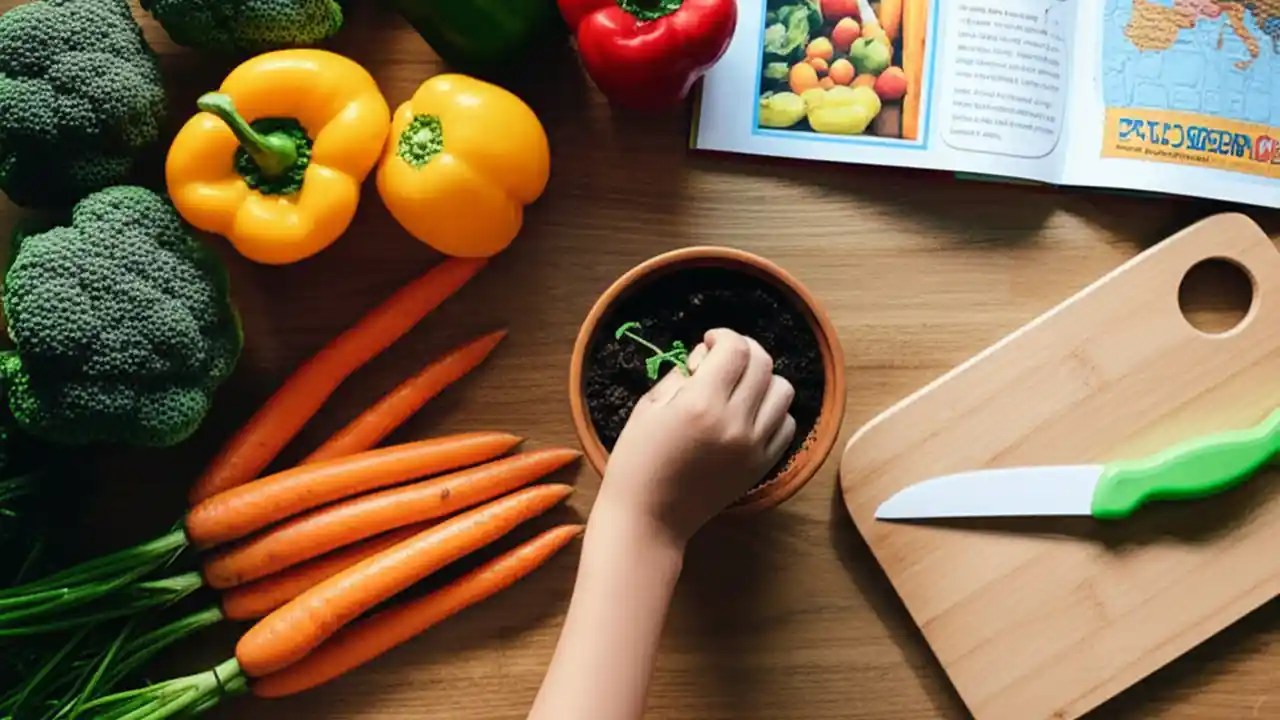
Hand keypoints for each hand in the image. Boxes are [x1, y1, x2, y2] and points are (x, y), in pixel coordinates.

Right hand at [597, 328, 795, 547]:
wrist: (649, 518)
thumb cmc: (637, 460)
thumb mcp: (648, 407)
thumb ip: (681, 374)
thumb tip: (707, 356)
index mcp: (700, 404)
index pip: (735, 349)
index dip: (723, 336)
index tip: (710, 341)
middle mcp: (734, 422)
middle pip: (763, 364)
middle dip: (744, 350)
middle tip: (724, 357)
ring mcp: (753, 446)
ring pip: (783, 391)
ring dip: (763, 379)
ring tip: (739, 387)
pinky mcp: (762, 465)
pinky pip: (786, 425)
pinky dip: (773, 411)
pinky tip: (749, 414)